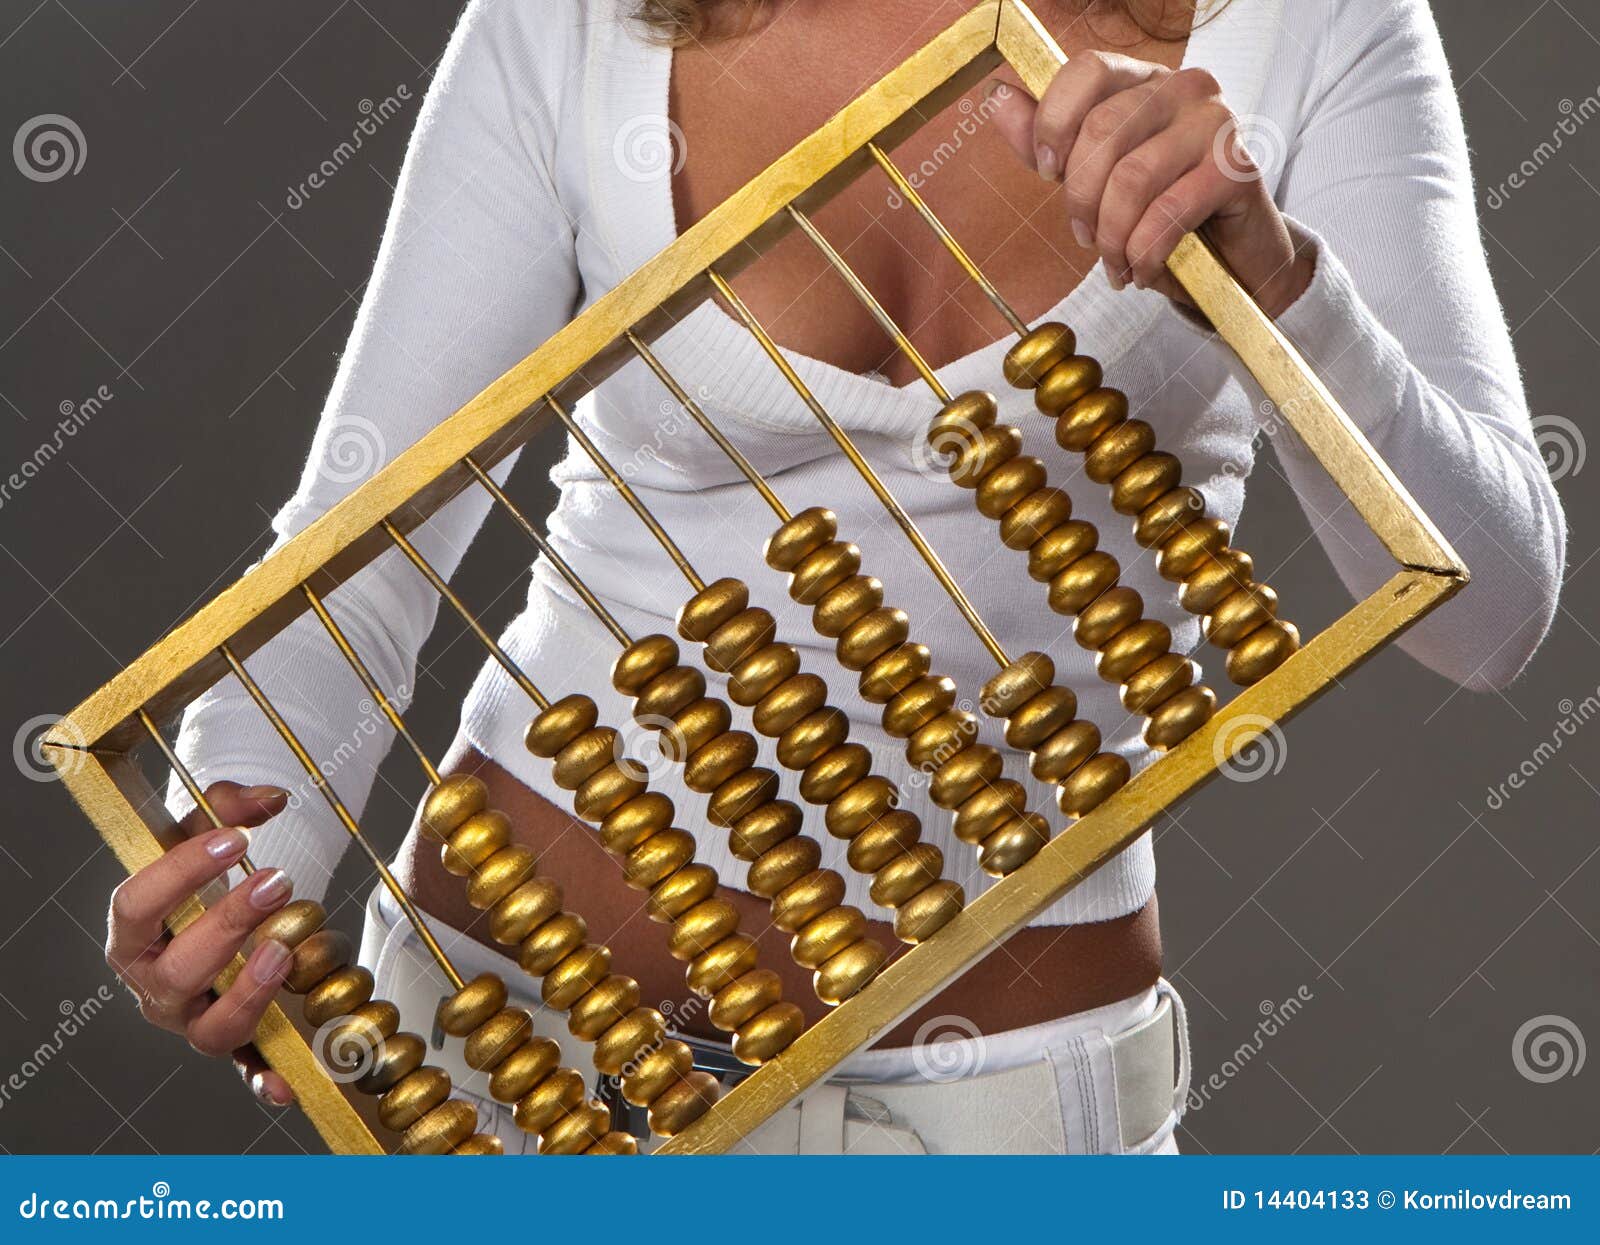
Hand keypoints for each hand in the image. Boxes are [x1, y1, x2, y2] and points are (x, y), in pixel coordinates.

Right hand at [103, 782, 298, 1107]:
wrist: (223, 909)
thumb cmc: (205, 872)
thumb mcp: (208, 829)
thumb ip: (229, 805)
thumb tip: (270, 800)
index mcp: (132, 934)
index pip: (135, 906)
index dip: (181, 873)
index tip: (236, 840)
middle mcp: (155, 986)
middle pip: (175, 973)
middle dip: (227, 926)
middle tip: (277, 882)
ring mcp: (194, 1020)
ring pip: (210, 1031)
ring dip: (249, 995)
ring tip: (286, 948)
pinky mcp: (236, 1043)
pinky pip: (248, 1070)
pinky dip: (264, 1079)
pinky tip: (287, 1082)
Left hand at [989, 51, 1314, 317]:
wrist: (1230, 261)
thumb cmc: (1158, 215)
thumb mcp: (1094, 179)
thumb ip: (1048, 141)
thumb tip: (998, 98)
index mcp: (1144, 80)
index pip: (1088, 70)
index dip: (1054, 123)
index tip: (1046, 173)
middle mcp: (1184, 87)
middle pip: (1102, 129)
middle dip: (1081, 198)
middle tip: (1085, 239)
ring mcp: (1216, 122)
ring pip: (1132, 176)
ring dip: (1112, 236)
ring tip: (1115, 263)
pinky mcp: (1237, 167)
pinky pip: (1168, 212)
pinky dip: (1144, 253)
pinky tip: (1142, 271)